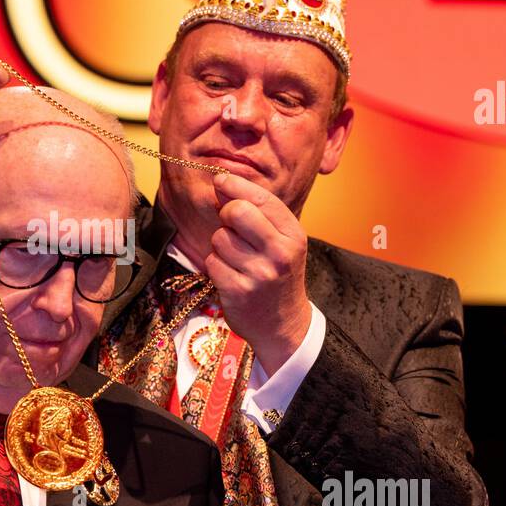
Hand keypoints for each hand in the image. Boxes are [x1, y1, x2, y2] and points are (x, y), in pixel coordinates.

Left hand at [203, 172, 312, 375]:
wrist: (283, 324)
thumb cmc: (278, 275)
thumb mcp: (282, 243)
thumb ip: (258, 214)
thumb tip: (222, 182)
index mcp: (294, 235)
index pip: (262, 199)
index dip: (235, 186)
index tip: (220, 181)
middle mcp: (279, 252)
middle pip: (237, 212)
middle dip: (226, 213)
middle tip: (230, 224)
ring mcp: (259, 273)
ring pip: (220, 238)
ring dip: (220, 245)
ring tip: (235, 259)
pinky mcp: (238, 291)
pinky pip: (211, 262)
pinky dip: (215, 266)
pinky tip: (229, 275)